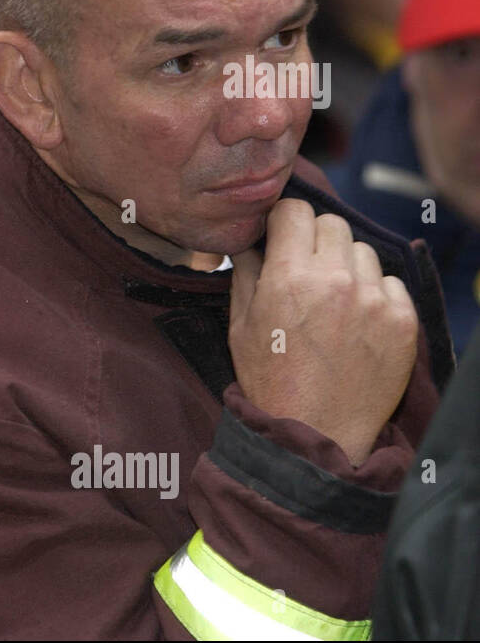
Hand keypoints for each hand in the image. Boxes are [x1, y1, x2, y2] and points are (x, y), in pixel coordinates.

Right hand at [228, 199, 418, 465]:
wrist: (314, 430)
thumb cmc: (270, 379)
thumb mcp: (240, 325)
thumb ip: (247, 273)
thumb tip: (252, 242)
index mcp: (289, 277)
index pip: (296, 211)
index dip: (285, 220)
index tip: (282, 235)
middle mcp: (335, 280)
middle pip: (332, 225)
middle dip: (315, 240)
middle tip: (306, 270)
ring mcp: (374, 300)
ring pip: (363, 252)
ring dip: (347, 267)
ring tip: (333, 301)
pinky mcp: (402, 321)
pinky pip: (391, 283)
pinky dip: (374, 294)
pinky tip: (356, 321)